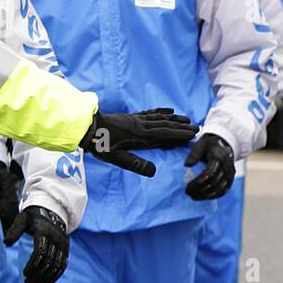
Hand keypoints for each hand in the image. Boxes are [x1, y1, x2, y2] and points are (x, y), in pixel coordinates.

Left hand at [5, 206, 67, 282]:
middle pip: (48, 261)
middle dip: (38, 274)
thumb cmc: (33, 217)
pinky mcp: (66, 249)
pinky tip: (49, 282)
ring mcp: (63, 244)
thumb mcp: (22, 219)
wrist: (53, 210)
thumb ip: (14, 231)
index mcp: (44, 231)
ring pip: (56, 265)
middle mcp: (56, 239)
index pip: (40, 251)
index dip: (33, 264)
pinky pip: (63, 264)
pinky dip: (57, 275)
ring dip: (46, 277)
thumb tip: (6, 243)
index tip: (24, 273)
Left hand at [80, 108, 199, 177]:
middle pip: (165, 125)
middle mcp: (141, 125)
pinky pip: (150, 113)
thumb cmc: (99, 144)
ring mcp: (136, 119)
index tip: (193, 135)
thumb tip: (154, 172)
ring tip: (186, 118)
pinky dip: (161, 112)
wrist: (86, 126)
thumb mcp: (116, 159)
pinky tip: (168, 110)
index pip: (164, 135)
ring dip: (174, 118)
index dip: (179, 135)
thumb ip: (135, 164)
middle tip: (196, 127)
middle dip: (181, 126)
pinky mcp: (131, 117)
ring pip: (160, 118)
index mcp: (140, 136)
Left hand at [184, 133, 235, 199]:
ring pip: (219, 190)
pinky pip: (223, 191)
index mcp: (219, 158)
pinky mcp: (231, 179)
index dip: (198, 182)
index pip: (209, 174)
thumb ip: (194, 154)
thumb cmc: (209, 145)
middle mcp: (227, 167)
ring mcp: (230, 174)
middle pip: (213, 183)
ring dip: (206, 195)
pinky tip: (204, 197)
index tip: (187, 187)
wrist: (224, 144)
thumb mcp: (200, 144)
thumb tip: (186, 165)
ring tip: (194, 197)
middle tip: (188, 193)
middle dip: (200, 190)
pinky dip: (213, 196)